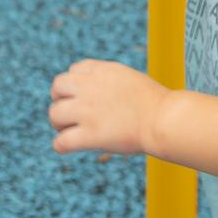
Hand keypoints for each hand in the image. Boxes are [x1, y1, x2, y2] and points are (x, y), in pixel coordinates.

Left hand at [48, 59, 166, 155]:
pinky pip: (61, 142)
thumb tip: (99, 91)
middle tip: (68, 115)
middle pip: (57, 87)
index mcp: (101, 70)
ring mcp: (87, 110)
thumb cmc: (154, 103)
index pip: (73, 70)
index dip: (75, 85)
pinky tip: (67, 147)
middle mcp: (90, 87)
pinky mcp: (90, 134)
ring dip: (58, 123)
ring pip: (55, 113)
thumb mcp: (129, 79)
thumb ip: (110, 81)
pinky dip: (61, 145)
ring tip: (67, 131)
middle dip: (59, 100)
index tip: (82, 97)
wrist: (163, 119)